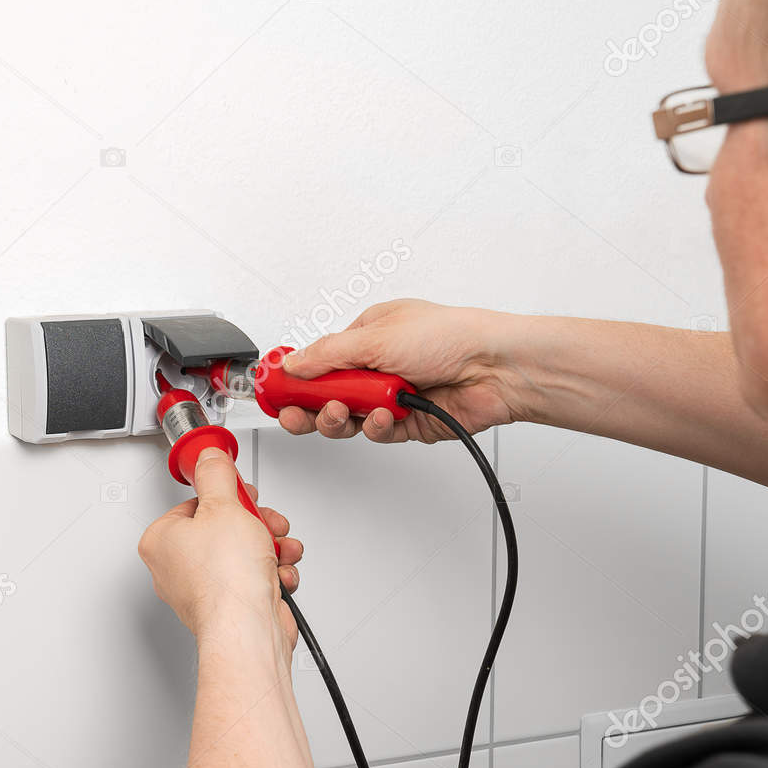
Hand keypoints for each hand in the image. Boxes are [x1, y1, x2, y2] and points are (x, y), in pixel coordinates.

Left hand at [138, 449, 304, 650]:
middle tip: (263, 522)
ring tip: (278, 548)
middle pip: (222, 528)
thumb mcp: (224, 505)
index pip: (195, 504)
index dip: (225, 496)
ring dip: (269, 546)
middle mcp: (175, 568)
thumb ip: (217, 475)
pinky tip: (277, 572)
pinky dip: (271, 572)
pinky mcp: (229, 607)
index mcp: (160, 541)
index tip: (242, 494)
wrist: (247, 627)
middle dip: (254, 523)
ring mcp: (202, 590)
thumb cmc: (225, 578)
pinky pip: (252, 578)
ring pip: (242, 553)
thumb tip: (209, 458)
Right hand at [279, 299, 528, 442]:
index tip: (272, 391)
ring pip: (349, 418)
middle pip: (327, 394)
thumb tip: (293, 364)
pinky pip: (377, 432)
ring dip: (341, 417)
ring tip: (342, 412)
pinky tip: (382, 416)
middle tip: (296, 412)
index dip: (294, 378)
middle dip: (310, 405)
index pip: (317, 361)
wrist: (495, 367)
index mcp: (366, 337)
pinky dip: (376, 426)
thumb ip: (327, 356)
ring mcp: (391, 396)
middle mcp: (377, 366)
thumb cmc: (449, 336)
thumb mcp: (375, 337)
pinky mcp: (408, 423)